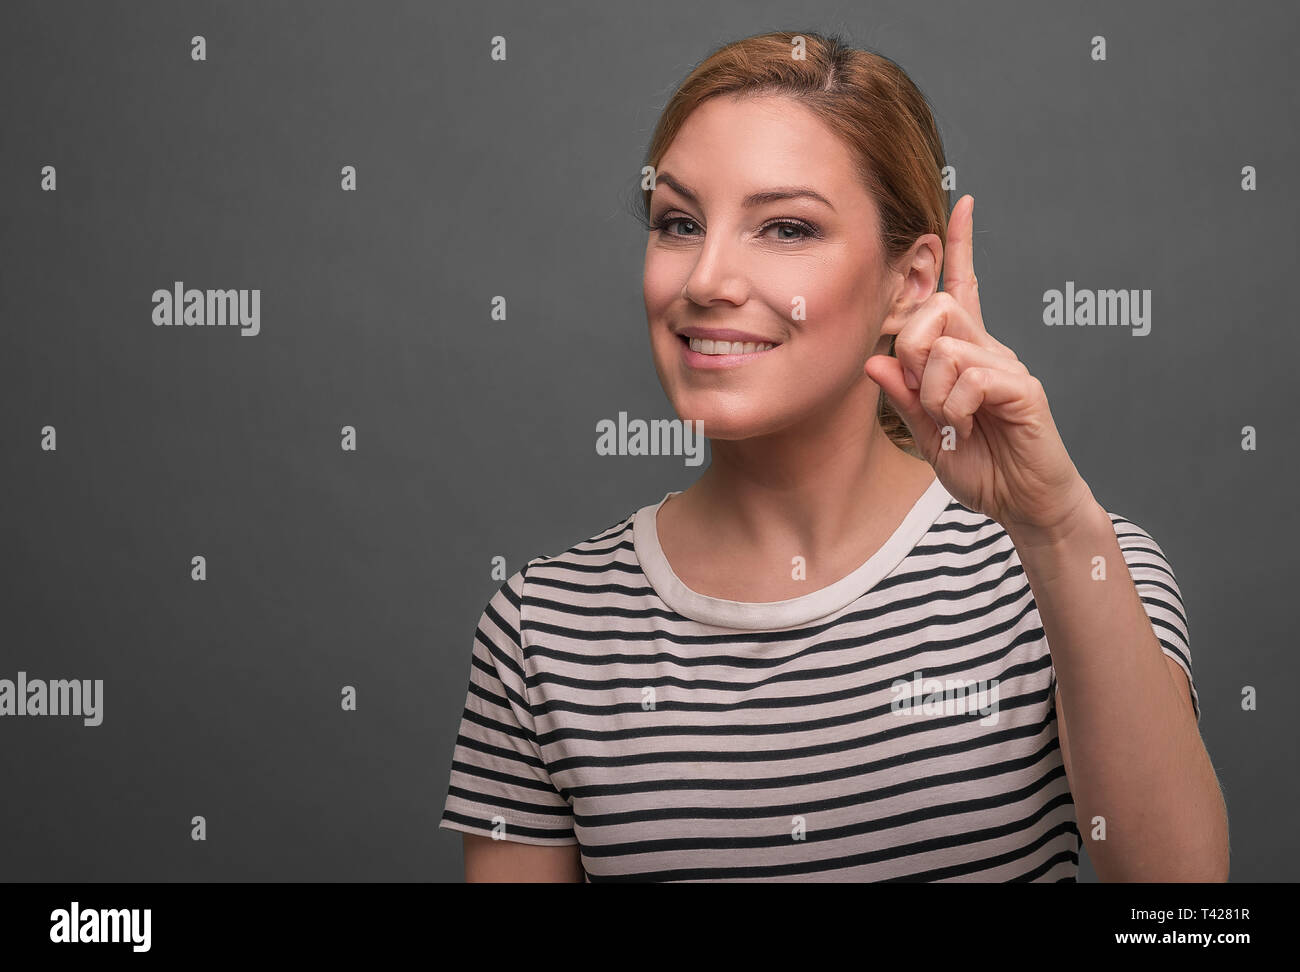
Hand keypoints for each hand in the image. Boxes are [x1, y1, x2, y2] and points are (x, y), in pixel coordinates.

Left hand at [864, 194, 1094, 538]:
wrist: (1024, 504)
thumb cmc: (982, 467)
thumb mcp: (927, 434)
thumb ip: (904, 398)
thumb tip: (876, 360)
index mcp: (966, 355)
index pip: (963, 289)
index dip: (962, 247)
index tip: (964, 202)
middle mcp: (989, 350)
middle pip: (936, 311)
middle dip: (912, 350)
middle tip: (924, 395)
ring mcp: (1008, 367)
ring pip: (948, 349)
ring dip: (935, 394)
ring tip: (953, 423)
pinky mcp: (1023, 389)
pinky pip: (972, 377)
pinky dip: (957, 405)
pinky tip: (968, 425)